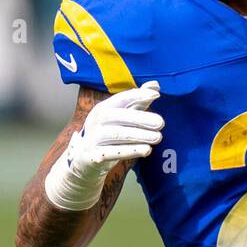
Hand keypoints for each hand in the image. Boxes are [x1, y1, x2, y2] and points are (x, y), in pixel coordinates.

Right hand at [46, 81, 163, 210]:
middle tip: (161, 123)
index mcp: (104, 108)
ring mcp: (93, 138)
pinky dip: (130, 151)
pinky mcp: (93, 156)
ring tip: (158, 137)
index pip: (121, 98)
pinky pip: (112, 153)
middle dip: (141, 118)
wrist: (85, 161)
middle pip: (118, 116)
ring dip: (138, 135)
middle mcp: (96, 121)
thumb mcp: (121, 117)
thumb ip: (138, 101)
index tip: (155, 94)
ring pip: (116, 134)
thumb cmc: (108, 135)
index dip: (137, 95)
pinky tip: (146, 150)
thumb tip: (155, 85)